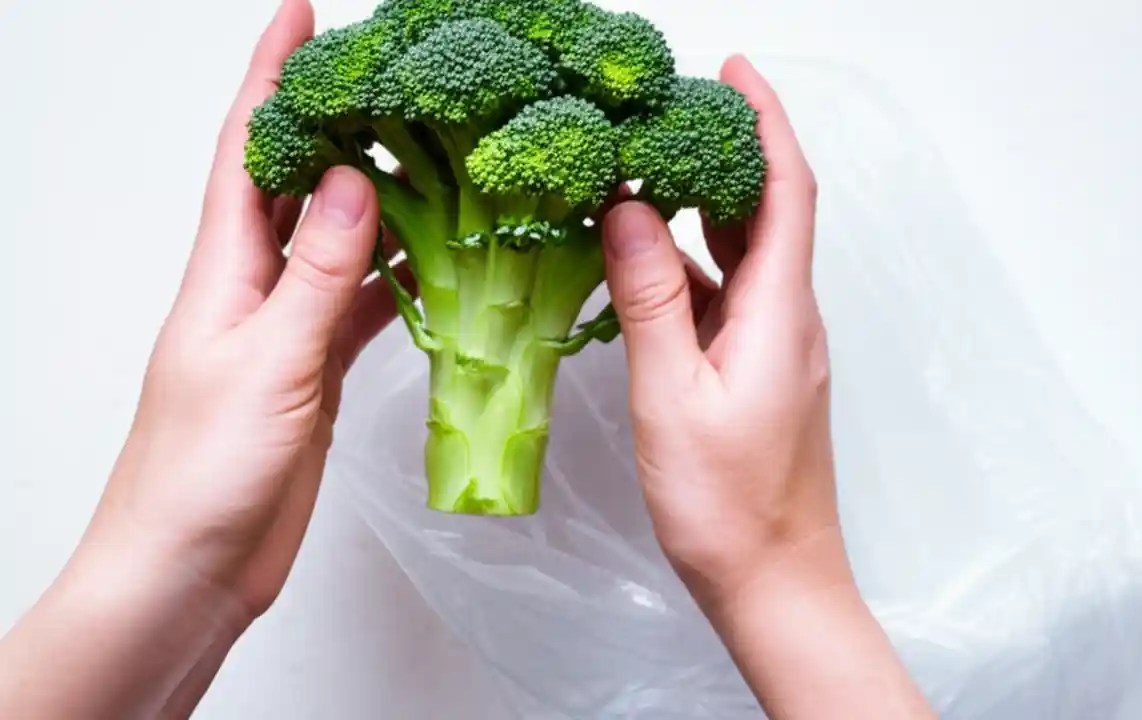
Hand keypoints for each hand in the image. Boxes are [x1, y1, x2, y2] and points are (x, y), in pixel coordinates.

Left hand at [93, 0, 394, 619]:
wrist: (188, 570)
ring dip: (379, 200)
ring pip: (337, 243)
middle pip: (294, 185)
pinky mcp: (313, 373)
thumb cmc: (199, 475)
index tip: (301, 16)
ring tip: (432, 155)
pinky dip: (399, 278)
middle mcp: (252, 289)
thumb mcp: (266, 363)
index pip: (245, 153)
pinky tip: (438, 262)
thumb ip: (315, 274)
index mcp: (222, 273)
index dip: (270, 79)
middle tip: (394, 80)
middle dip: (335, 124)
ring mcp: (285, 331)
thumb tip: (347, 179)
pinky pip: (360, 304)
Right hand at [603, 55, 834, 608]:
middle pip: (768, 212)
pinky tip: (642, 268)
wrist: (777, 583)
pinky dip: (689, 270)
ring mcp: (777, 347)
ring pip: (743, 256)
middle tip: (669, 114)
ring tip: (642, 176)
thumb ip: (651, 299)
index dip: (766, 121)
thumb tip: (628, 210)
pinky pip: (726, 299)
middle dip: (727, 152)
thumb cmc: (728, 505)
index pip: (786, 190)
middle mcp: (790, 318)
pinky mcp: (759, 373)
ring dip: (702, 211)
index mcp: (781, 313)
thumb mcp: (672, 395)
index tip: (734, 70)